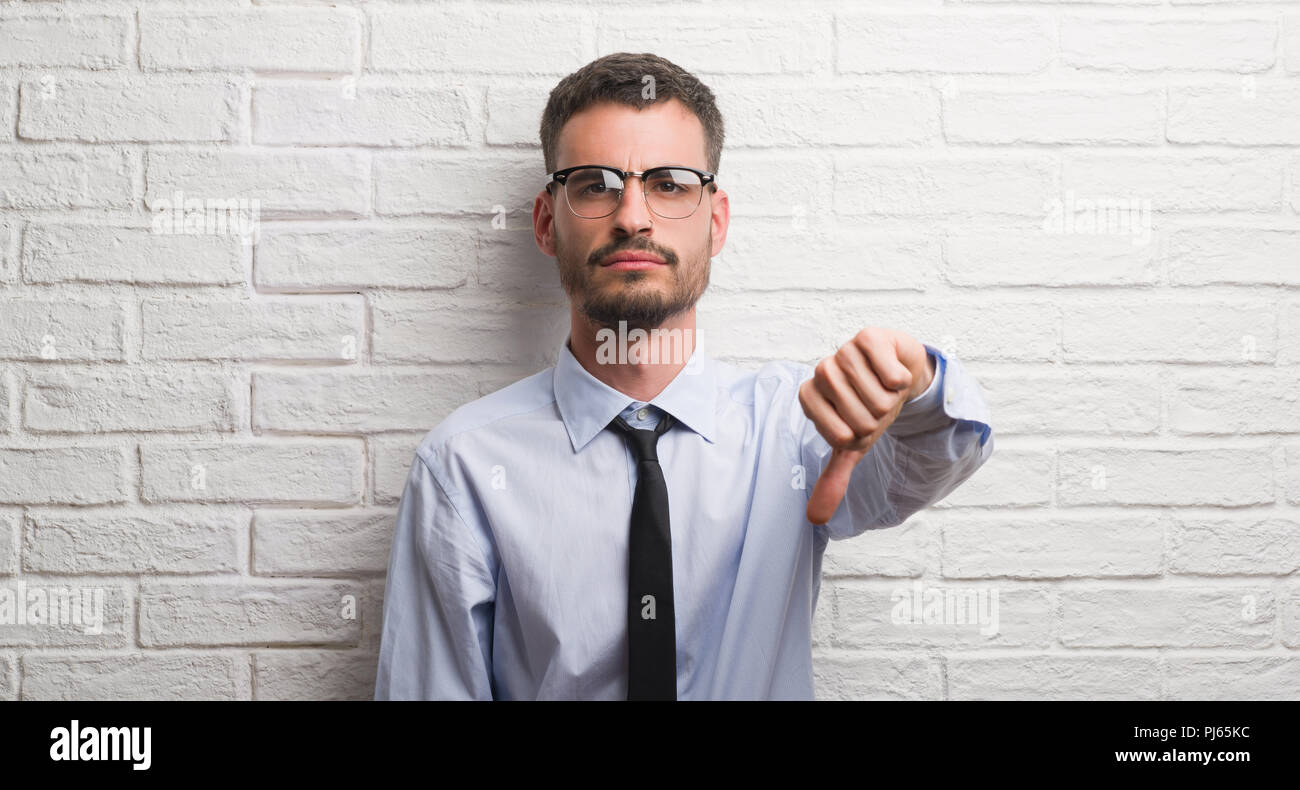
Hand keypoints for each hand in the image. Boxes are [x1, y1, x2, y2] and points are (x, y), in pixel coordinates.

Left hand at [798, 327, 933, 525]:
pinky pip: (889, 373)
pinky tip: (894, 373)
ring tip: (886, 390)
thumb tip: (815, 520)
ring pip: (878, 397)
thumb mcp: (854, 446)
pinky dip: (899, 380)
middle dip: (877, 418)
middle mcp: (822, 372)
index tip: (857, 425)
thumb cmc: (871, 408)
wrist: (899, 373)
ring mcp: (844, 351)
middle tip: (877, 406)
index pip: (835, 431)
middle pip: (860, 416)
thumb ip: (834, 478)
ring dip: (891, 401)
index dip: (852, 432)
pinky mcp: (868, 337)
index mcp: (810, 397)